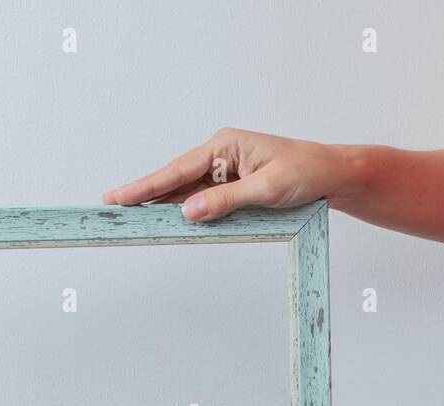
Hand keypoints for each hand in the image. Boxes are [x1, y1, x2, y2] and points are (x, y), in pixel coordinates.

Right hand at [102, 127, 350, 221]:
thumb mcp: (267, 188)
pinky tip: (166, 220)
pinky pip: (203, 201)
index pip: (178, 170)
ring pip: (186, 192)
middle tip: (111, 206)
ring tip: (132, 217)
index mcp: (225, 146)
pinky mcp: (232, 187)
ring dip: (162, 206)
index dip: (147, 186)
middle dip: (145, 194)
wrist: (331, 176)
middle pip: (175, 180)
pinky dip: (186, 212)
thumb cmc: (305, 172)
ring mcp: (225, 171)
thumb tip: (190, 212)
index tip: (120, 196)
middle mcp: (220, 155)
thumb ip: (227, 200)